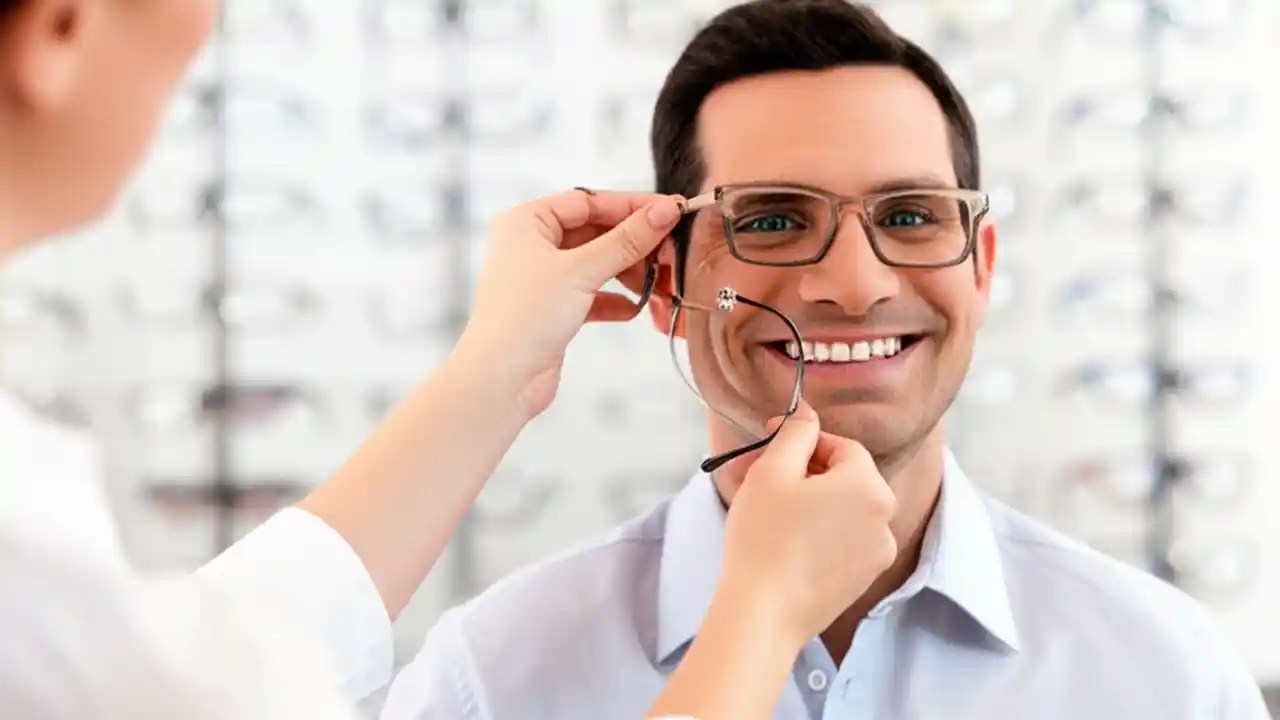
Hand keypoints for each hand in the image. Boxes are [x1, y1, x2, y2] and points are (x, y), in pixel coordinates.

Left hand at [457, 189, 683, 418]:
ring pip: (595, 264)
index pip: (587, 201)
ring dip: (627, 273)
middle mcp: (530, 245)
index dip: (630, 205)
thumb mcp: (581, 270)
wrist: (501, 381)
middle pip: (594, 231)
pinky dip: (612, 300)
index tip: (669, 209)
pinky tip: (633, 309)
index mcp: (526, 222)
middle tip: (669, 251)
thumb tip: (665, 211)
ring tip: (656, 283)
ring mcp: (540, 279)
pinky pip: (590, 294)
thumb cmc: (524, 318)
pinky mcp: (551, 310)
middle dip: (632, 244)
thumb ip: (627, 240)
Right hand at [717, 401, 897, 647]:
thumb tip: (807, 414)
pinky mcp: (863, 580)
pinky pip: (844, 541)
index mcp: (869, 486)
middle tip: (762, 479)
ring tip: (769, 511)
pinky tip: (784, 542)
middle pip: (845, 478)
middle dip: (804, 473)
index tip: (771, 446)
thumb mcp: (771, 471)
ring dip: (810, 502)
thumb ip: (795, 433)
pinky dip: (819, 533)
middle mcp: (885, 519)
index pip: (842, 446)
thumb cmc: (765, 538)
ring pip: (843, 510)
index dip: (804, 441)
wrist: (763, 612)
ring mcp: (877, 554)